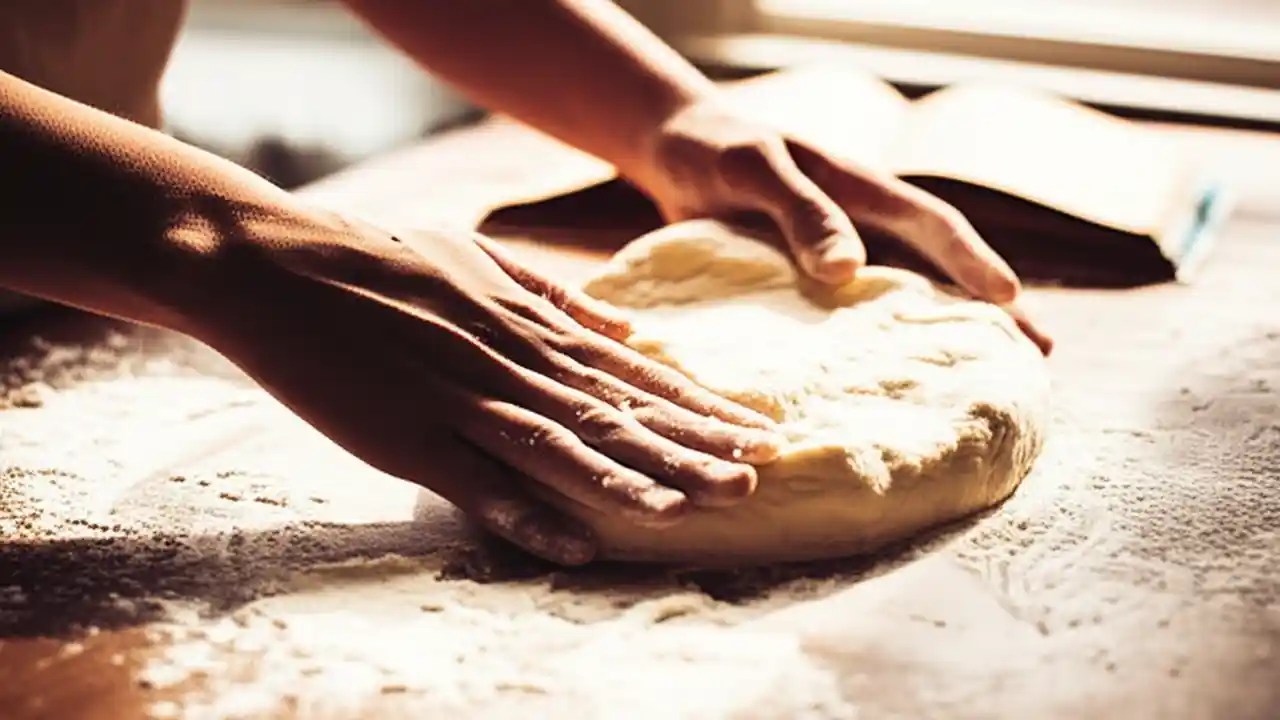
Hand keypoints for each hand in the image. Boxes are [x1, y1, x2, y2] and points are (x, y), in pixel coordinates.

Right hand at [197, 211, 781, 564]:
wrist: (278, 263)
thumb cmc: (382, 258)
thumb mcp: (480, 258)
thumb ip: (557, 295)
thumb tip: (627, 324)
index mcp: (532, 325)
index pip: (636, 373)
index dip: (703, 404)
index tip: (761, 428)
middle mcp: (512, 362)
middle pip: (619, 412)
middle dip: (695, 445)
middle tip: (763, 472)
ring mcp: (462, 401)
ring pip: (563, 447)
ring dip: (634, 479)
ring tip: (700, 506)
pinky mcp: (409, 438)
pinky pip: (478, 485)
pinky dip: (528, 514)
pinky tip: (577, 544)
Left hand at [635, 99, 1051, 353]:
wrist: (677, 155)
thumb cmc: (717, 151)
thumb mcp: (753, 169)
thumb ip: (799, 210)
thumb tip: (847, 272)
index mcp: (861, 189)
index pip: (931, 225)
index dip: (973, 261)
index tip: (1010, 300)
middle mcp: (864, 227)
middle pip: (939, 269)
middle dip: (990, 308)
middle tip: (1040, 355)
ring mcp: (842, 257)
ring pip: (907, 298)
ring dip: (946, 335)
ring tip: (990, 381)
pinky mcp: (810, 286)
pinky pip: (856, 319)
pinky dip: (882, 348)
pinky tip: (893, 387)